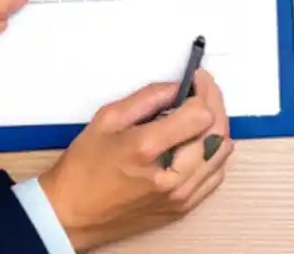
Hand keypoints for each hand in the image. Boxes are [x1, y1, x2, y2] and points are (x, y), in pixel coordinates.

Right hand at [40, 71, 233, 250]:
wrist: (72, 214)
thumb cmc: (83, 167)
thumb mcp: (107, 119)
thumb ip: (148, 98)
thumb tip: (178, 86)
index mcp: (147, 148)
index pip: (200, 114)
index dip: (202, 90)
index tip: (196, 78)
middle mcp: (170, 176)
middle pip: (217, 132)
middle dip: (215, 104)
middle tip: (204, 89)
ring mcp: (179, 196)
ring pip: (222, 154)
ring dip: (218, 127)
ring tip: (202, 112)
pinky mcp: (182, 208)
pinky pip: (214, 176)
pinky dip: (214, 153)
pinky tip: (200, 141)